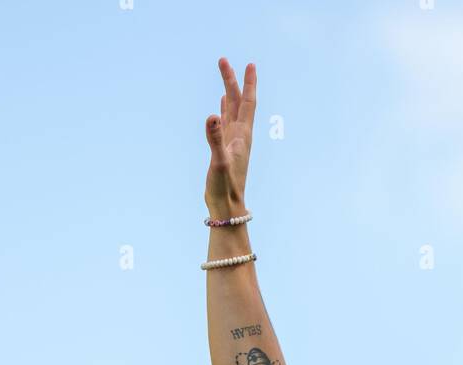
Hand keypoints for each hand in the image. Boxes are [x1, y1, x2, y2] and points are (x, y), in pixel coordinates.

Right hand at [205, 58, 255, 213]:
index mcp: (242, 136)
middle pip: (238, 102)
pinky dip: (224, 111)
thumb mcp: (219, 161)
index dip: (248, 83)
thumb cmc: (225, 187)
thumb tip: (212, 115)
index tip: (249, 64)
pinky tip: (221, 107)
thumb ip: (215, 138)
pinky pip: (226, 124)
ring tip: (224, 75)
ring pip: (232, 110)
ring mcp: (233, 142)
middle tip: (222, 60)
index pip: (248, 103)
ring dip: (228, 92)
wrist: (226, 207)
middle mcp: (240, 136)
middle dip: (231, 80)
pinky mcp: (225, 150)